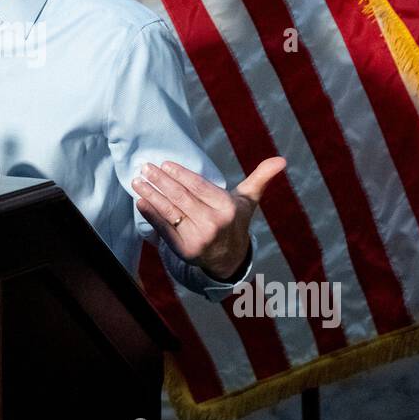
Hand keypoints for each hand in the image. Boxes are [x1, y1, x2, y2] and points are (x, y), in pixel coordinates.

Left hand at [133, 157, 286, 280]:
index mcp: (228, 209)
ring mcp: (198, 239)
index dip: (181, 174)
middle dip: (161, 181)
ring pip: (170, 212)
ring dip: (151, 195)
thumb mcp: (248, 200)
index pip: (199, 187)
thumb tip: (281, 160)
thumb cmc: (234, 221)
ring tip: (138, 181)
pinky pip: (164, 229)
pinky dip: (151, 215)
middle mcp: (213, 225)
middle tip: (145, 167)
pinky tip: (141, 202)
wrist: (229, 259)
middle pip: (182, 198)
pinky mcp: (184, 251)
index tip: (165, 164)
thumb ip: (261, 178)